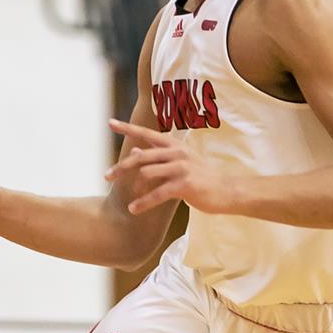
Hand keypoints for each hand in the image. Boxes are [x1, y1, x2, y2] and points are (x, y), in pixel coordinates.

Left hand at [105, 119, 237, 215]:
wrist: (226, 191)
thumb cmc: (202, 177)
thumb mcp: (181, 162)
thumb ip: (158, 157)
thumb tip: (135, 150)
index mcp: (175, 145)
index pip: (147, 133)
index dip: (127, 128)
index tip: (110, 122)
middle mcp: (177, 152)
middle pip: (140, 156)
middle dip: (120, 167)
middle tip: (106, 177)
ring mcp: (181, 167)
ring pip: (146, 174)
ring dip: (134, 189)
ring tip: (130, 201)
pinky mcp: (184, 184)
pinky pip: (157, 193)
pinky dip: (143, 203)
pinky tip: (134, 209)